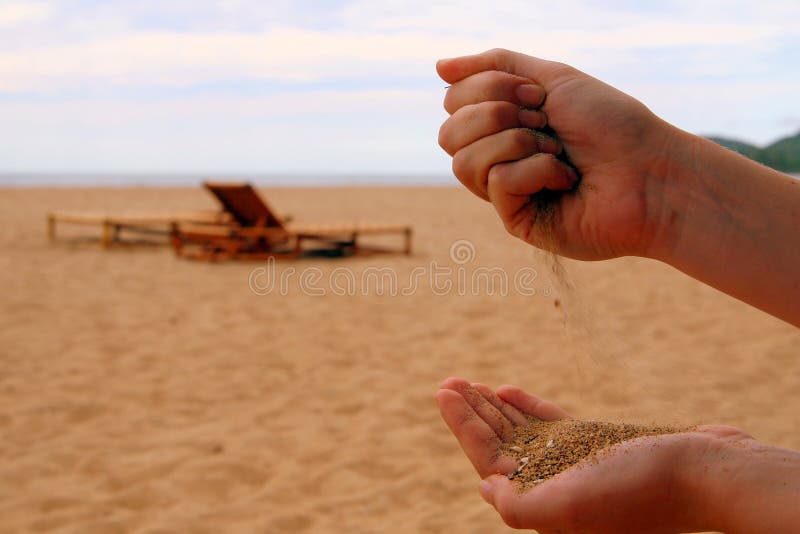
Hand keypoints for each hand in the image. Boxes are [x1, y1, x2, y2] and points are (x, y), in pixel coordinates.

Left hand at [435, 377, 753, 532]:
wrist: (706, 473)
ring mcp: (574, 461)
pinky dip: (527, 406)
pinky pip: (550, 423)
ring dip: (494, 407)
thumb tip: (485, 485)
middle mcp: (554, 484)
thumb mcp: (568, 506)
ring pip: (521, 432)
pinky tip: (508, 389)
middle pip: (499, 445)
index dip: (462, 426)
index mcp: (543, 502)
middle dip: (472, 413)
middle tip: (448, 382)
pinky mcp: (595, 442)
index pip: (488, 461)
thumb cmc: (639, 490)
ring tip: (470, 383)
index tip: (443, 391)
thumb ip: (519, 504)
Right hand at [437, 49, 681, 259]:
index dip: (488, 88)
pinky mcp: (515, 221)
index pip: (453, 102)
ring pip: (463, 160)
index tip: (538, 94)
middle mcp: (497, 158)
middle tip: (544, 121)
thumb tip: (437, 67)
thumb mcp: (552, 78)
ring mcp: (504, 193)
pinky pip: (497, 182)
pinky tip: (565, 178)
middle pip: (448, 133)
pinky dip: (536, 169)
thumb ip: (496, 66)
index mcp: (502, 125)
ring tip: (557, 150)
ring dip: (518, 142)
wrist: (651, 170)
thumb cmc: (611, 125)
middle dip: (497, 115)